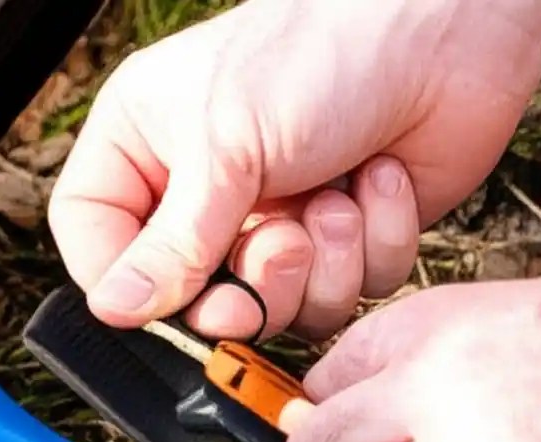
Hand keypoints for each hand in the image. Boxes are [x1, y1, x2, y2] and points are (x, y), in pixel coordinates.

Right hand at [48, 0, 540, 339]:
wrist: (445, 32)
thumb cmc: (322, 52)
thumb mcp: (227, 145)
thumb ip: (173, 241)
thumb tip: (116, 307)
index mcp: (148, 145)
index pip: (95, 242)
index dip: (124, 284)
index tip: (162, 301)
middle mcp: (210, 191)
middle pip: (195, 298)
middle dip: (249, 286)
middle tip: (279, 252)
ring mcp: (281, 219)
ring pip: (280, 308)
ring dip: (321, 261)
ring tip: (338, 195)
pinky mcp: (350, 240)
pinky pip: (350, 292)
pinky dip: (375, 241)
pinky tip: (380, 180)